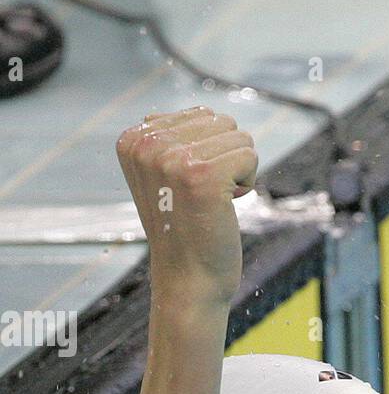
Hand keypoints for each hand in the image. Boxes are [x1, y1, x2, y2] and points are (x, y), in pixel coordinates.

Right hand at [116, 106, 256, 302]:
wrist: (189, 281)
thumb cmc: (186, 230)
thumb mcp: (164, 178)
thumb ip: (171, 140)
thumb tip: (191, 113)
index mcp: (133, 139)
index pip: (201, 114)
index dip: (208, 152)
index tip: (188, 187)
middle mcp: (147, 143)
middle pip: (222, 121)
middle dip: (226, 159)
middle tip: (204, 197)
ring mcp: (172, 158)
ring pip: (239, 137)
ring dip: (237, 172)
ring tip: (212, 202)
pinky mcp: (201, 175)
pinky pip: (249, 155)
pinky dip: (247, 183)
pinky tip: (225, 207)